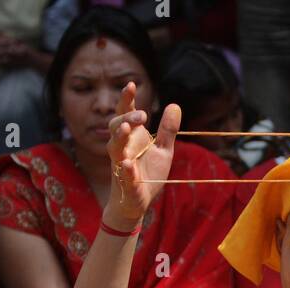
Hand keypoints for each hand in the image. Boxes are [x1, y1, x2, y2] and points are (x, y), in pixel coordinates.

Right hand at [108, 82, 178, 224]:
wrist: (138, 201)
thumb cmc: (148, 173)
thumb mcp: (163, 150)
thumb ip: (167, 130)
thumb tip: (175, 105)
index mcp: (131, 137)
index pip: (125, 114)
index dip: (126, 100)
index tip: (131, 84)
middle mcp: (121, 148)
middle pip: (117, 127)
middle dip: (127, 118)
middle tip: (142, 115)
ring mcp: (121, 165)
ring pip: (114, 148)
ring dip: (119, 137)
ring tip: (127, 128)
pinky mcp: (125, 184)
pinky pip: (124, 175)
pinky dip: (126, 170)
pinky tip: (129, 163)